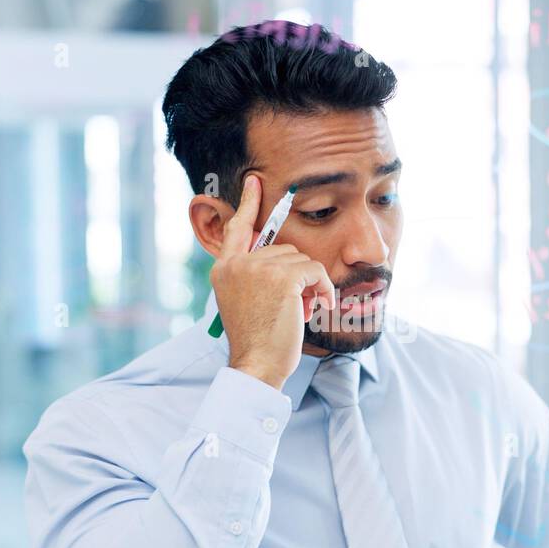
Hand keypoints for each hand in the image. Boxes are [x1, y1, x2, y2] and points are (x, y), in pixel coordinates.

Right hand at [210, 175, 335, 389]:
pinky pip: (315, 270)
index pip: (236, 228)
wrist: (257, 365)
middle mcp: (237, 264)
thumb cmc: (256, 341)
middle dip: (296, 276)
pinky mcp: (282, 277)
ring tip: (301, 311)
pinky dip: (324, 289)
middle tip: (295, 306)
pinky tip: (320, 307)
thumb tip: (286, 259)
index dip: (248, 204)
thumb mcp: (245, 302)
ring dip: (310, 285)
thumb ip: (255, 276)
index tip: (255, 182)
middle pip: (282, 249)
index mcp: (224, 269)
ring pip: (301, 260)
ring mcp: (258, 268)